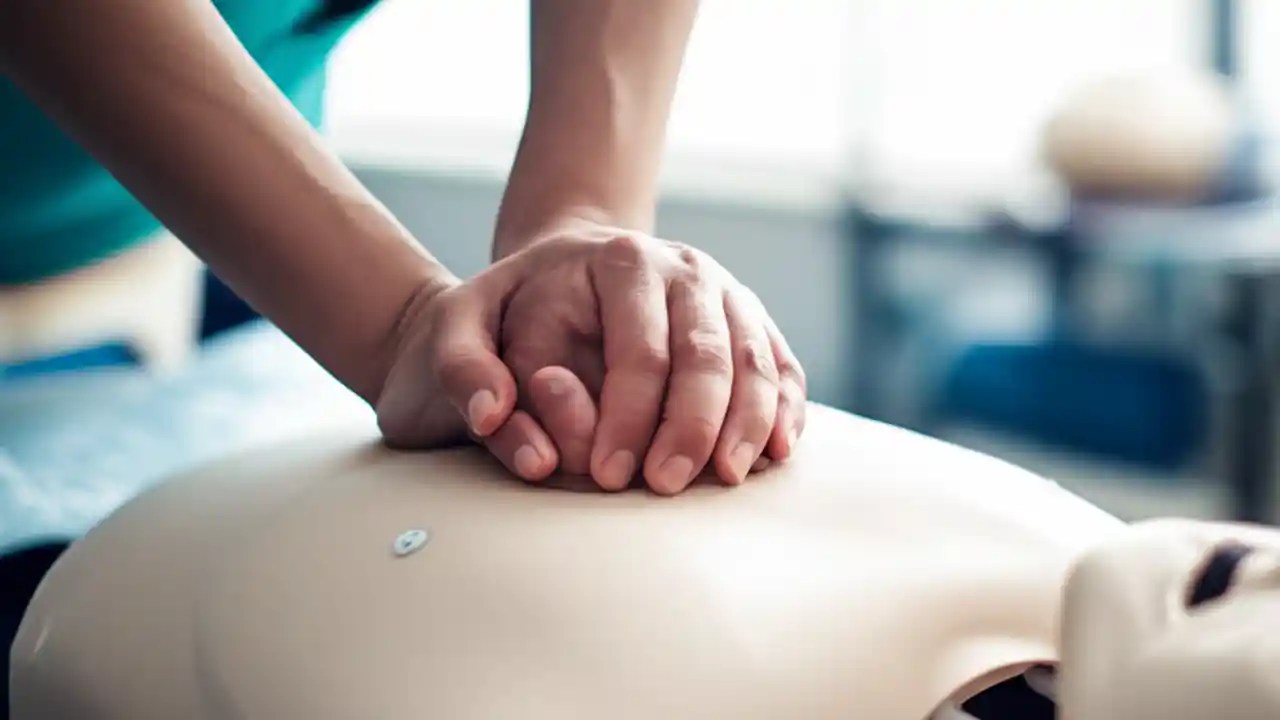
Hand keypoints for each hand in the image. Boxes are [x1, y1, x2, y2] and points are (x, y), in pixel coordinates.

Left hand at [497, 221, 806, 493]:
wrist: (569, 270)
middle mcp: (686, 268)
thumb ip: (464, 368)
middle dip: (691, 427)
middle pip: (708, 354)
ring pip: (756, 359)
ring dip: (748, 424)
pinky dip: (785, 409)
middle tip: (665, 486)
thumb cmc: (518, 309)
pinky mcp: (750, 320)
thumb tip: (492, 417)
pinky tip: (776, 452)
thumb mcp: (466, 322)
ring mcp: (726, 291)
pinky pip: (781, 364)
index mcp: (622, 261)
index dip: (629, 417)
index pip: (640, 349)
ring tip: (726, 479)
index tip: (607, 474)